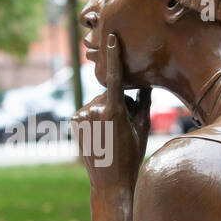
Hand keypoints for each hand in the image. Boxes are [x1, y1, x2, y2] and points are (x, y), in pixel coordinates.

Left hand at [73, 33, 150, 187]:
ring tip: (112, 133)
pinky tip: (100, 134)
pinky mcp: (73, 121)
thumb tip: (147, 83)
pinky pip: (88, 111)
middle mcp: (94, 111)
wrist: (110, 182)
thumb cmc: (131, 156)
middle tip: (124, 127)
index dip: (114, 56)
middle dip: (119, 104)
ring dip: (107, 111)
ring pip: (98, 102)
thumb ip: (143, 102)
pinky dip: (95, 117)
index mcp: (114, 111)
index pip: (116, 78)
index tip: (111, 38)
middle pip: (110, 94)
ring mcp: (81, 117)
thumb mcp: (142, 128)